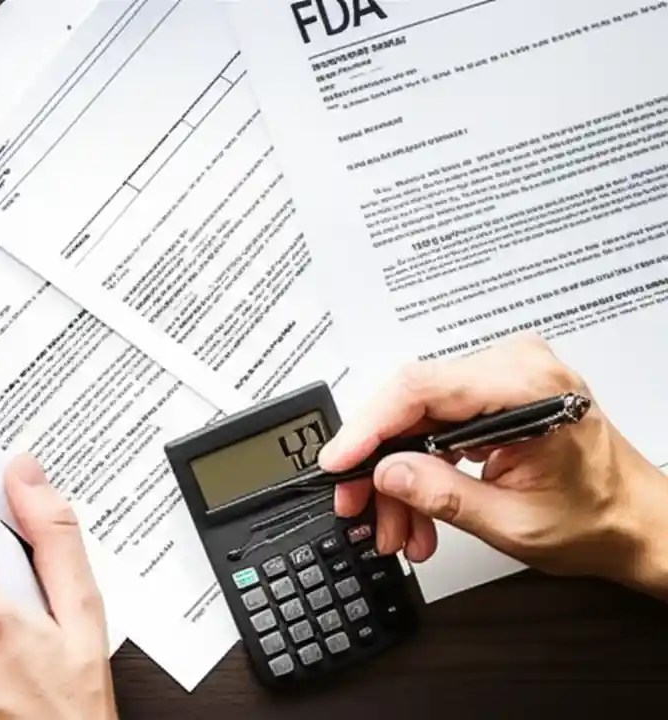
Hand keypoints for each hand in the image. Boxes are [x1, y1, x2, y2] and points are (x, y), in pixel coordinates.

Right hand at [322, 333, 667, 597]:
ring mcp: (504, 376)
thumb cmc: (599, 519)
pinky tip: (415, 505)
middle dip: (379, 463)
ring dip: (398, 475)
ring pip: (416, 416)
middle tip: (359, 507)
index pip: (421, 389)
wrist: (637, 523)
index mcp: (529, 387)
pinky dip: (419, 464)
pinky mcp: (494, 392)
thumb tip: (385, 473)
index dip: (368, 427)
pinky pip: (435, 421)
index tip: (338, 462)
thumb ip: (441, 495)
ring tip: (398, 527)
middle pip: (411, 402)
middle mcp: (516, 367)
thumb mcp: (512, 522)